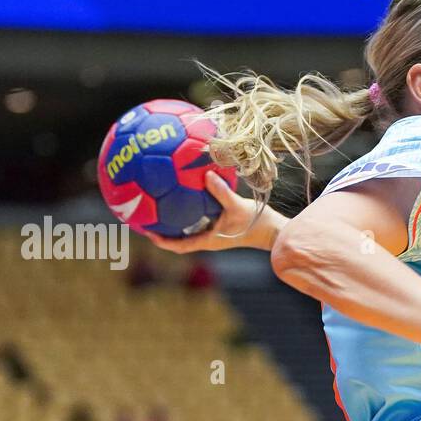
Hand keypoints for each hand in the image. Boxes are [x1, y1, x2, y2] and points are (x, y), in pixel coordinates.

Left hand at [143, 171, 283, 253]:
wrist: (273, 231)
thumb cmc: (257, 224)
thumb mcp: (238, 207)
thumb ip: (222, 192)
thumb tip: (205, 175)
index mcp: (208, 240)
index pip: (179, 246)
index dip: (161, 241)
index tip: (146, 232)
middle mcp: (208, 238)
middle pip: (179, 239)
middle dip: (162, 231)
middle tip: (146, 217)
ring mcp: (214, 232)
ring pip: (187, 229)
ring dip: (174, 222)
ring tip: (160, 205)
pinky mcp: (220, 225)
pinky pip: (199, 219)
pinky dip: (190, 211)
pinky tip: (186, 194)